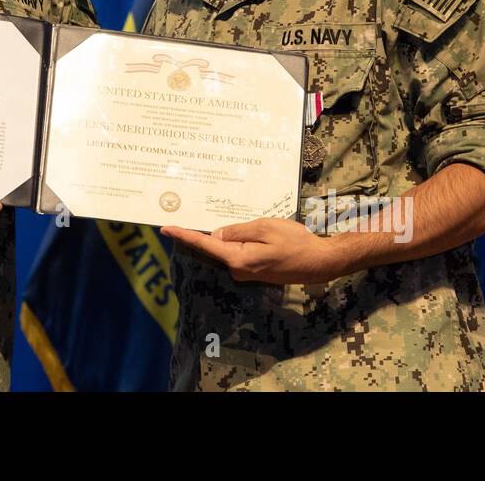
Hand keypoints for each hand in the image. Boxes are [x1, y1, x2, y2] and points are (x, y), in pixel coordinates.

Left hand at [161, 218, 344, 284]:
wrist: (319, 262)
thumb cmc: (295, 242)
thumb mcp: (265, 228)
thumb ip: (238, 231)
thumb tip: (215, 235)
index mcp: (238, 259)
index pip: (204, 244)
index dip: (184, 235)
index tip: (165, 228)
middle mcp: (238, 269)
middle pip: (214, 247)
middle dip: (206, 232)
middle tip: (195, 213)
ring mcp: (246, 272)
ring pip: (228, 248)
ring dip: (228, 235)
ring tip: (234, 220)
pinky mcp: (254, 270)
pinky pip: (238, 252)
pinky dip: (238, 241)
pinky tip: (247, 231)